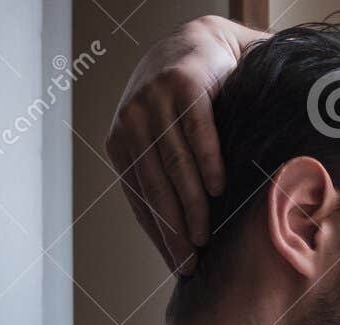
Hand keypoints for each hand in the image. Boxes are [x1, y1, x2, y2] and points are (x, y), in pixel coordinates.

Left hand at [104, 16, 264, 273]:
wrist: (201, 44)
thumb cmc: (186, 103)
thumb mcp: (164, 137)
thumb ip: (163, 174)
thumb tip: (179, 237)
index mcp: (121, 141)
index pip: (139, 198)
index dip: (159, 235)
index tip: (179, 265)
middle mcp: (131, 120)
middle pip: (155, 186)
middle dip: (173, 230)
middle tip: (191, 263)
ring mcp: (155, 100)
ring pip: (174, 163)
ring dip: (191, 204)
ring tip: (205, 236)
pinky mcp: (184, 84)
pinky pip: (196, 131)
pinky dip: (208, 161)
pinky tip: (219, 188)